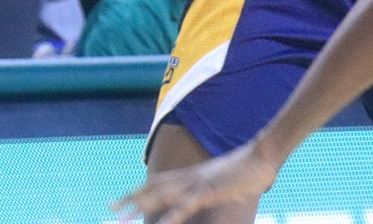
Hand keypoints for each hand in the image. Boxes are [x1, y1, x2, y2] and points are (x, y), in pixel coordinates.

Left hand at [115, 140, 282, 223]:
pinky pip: (184, 206)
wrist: (263, 155)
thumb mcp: (224, 181)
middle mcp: (189, 177)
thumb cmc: (247, 169)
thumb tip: (208, 195)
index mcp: (191, 175)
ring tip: (121, 219)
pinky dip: (169, 216)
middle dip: (130, 199)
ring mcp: (197, 183)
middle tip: (110, 210)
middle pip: (153, 187)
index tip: (121, 201)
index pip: (158, 181)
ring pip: (161, 195)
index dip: (138, 191)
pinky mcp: (208, 191)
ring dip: (140, 206)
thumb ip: (211, 190)